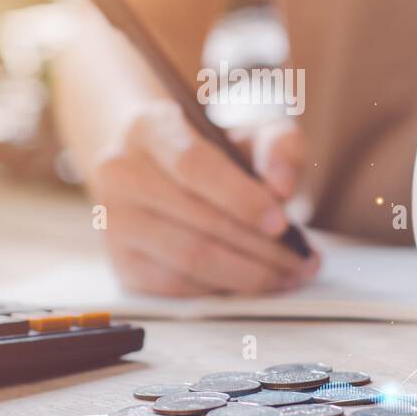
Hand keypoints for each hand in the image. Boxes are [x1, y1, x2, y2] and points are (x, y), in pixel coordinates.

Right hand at [87, 103, 318, 295]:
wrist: (155, 163)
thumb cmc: (209, 147)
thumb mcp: (250, 130)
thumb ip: (277, 146)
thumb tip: (282, 186)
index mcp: (149, 127)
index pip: (193, 165)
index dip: (240, 198)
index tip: (281, 223)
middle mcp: (120, 173)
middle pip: (196, 220)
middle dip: (260, 248)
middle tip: (301, 260)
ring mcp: (115, 220)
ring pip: (187, 259)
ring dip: (247, 275)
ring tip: (288, 274)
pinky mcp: (121, 261)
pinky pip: (177, 286)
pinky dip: (221, 288)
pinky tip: (252, 282)